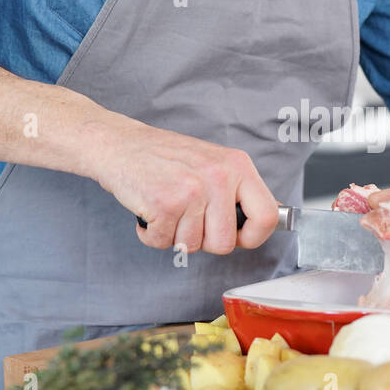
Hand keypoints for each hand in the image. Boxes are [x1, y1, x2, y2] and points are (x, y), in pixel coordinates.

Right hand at [92, 118, 279, 253]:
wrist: (119, 144)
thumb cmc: (163, 156)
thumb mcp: (213, 163)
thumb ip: (239, 192)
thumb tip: (270, 219)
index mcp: (237, 165)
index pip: (268, 216)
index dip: (252, 237)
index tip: (237, 236)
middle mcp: (218, 176)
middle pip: (225, 243)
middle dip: (203, 240)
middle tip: (187, 217)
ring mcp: (192, 190)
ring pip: (192, 246)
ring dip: (174, 235)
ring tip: (166, 207)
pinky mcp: (165, 204)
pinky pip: (163, 243)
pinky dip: (151, 234)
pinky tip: (150, 210)